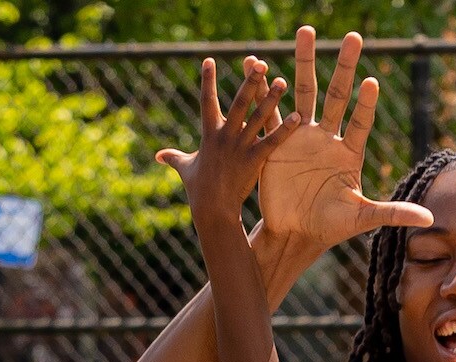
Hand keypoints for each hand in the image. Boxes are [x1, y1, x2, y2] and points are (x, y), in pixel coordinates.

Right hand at [156, 58, 301, 232]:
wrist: (212, 209)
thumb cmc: (198, 189)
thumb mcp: (184, 168)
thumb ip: (173, 157)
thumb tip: (158, 156)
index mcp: (208, 133)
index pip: (206, 100)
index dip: (207, 80)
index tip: (210, 59)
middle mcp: (225, 136)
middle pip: (239, 102)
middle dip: (250, 82)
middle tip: (261, 63)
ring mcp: (240, 147)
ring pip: (257, 117)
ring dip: (271, 99)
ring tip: (282, 81)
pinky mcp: (255, 161)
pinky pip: (272, 141)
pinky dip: (285, 129)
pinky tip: (297, 117)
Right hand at [256, 28, 433, 251]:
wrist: (295, 233)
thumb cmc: (331, 227)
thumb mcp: (362, 219)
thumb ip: (393, 213)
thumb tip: (431, 218)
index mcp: (349, 153)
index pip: (360, 121)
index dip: (366, 103)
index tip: (372, 82)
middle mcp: (327, 138)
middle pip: (336, 94)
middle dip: (344, 65)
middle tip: (353, 37)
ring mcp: (301, 135)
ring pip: (303, 91)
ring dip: (304, 61)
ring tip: (305, 31)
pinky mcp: (276, 141)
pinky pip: (270, 110)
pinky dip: (265, 87)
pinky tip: (259, 63)